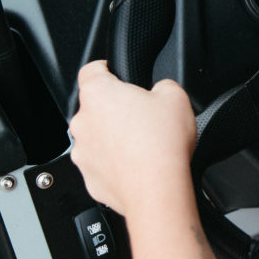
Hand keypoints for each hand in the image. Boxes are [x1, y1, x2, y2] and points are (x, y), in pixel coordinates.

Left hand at [69, 60, 197, 217]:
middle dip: (116, 110)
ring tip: (143, 145)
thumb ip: (163, 85)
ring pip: (97, 138)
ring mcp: (83, 153)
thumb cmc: (161, 145)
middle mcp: (83, 122)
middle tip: (143, 117)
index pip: (90, 69)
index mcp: (98, 94)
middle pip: (95, 107)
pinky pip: (101, 165)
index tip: (114, 73)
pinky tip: (137, 166)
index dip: (105, 68)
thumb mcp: (176, 96)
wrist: (157, 191)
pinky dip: (115, 165)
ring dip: (114, 139)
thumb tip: (161, 91)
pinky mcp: (90, 179)